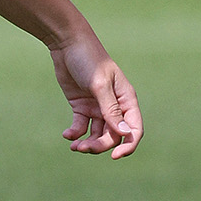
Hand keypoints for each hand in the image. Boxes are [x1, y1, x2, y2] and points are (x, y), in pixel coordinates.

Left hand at [49, 31, 142, 158]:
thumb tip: (124, 134)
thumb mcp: (100, 85)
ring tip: (74, 146)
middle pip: (113, 135)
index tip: (115, 156)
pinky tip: (67, 135)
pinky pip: (81, 126)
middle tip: (84, 148)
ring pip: (97, 134)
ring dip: (88, 143)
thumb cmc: (89, 59)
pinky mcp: (81, 106)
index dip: (127, 145)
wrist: (67, 44)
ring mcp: (97, 107)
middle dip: (100, 145)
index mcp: (126, 99)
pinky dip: (75, 133)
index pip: (133, 129)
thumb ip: (111, 110)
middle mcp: (114, 106)